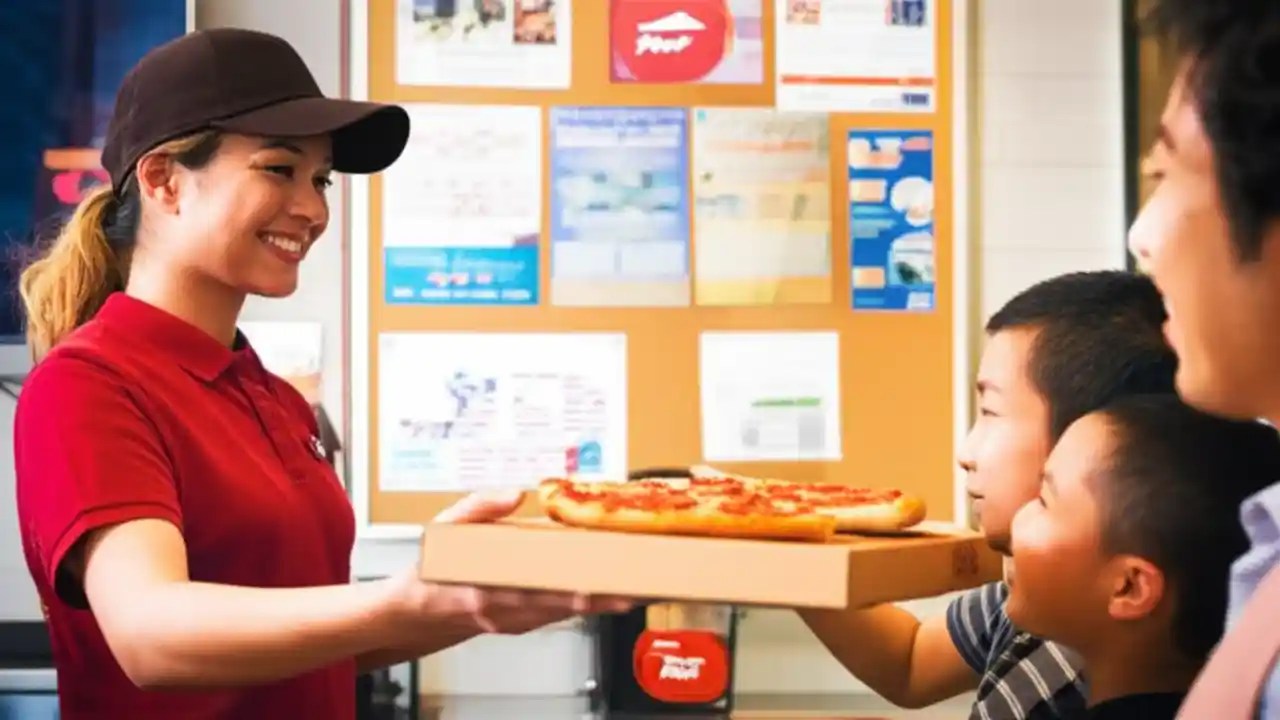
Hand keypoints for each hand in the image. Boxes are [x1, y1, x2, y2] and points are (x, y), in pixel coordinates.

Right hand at [389, 490, 633, 636]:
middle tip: (642, 582)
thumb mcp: (446, 526)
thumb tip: (514, 494)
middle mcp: (506, 608)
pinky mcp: (524, 624)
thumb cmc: (433, 569)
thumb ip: (479, 506)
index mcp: (487, 584)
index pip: (542, 586)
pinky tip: (613, 596)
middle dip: (606, 594)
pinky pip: (562, 615)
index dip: (579, 584)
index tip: (608, 576)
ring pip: (570, 612)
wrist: (417, 611)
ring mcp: (517, 620)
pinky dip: (589, 606)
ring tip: (640, 587)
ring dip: (605, 602)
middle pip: (566, 602)